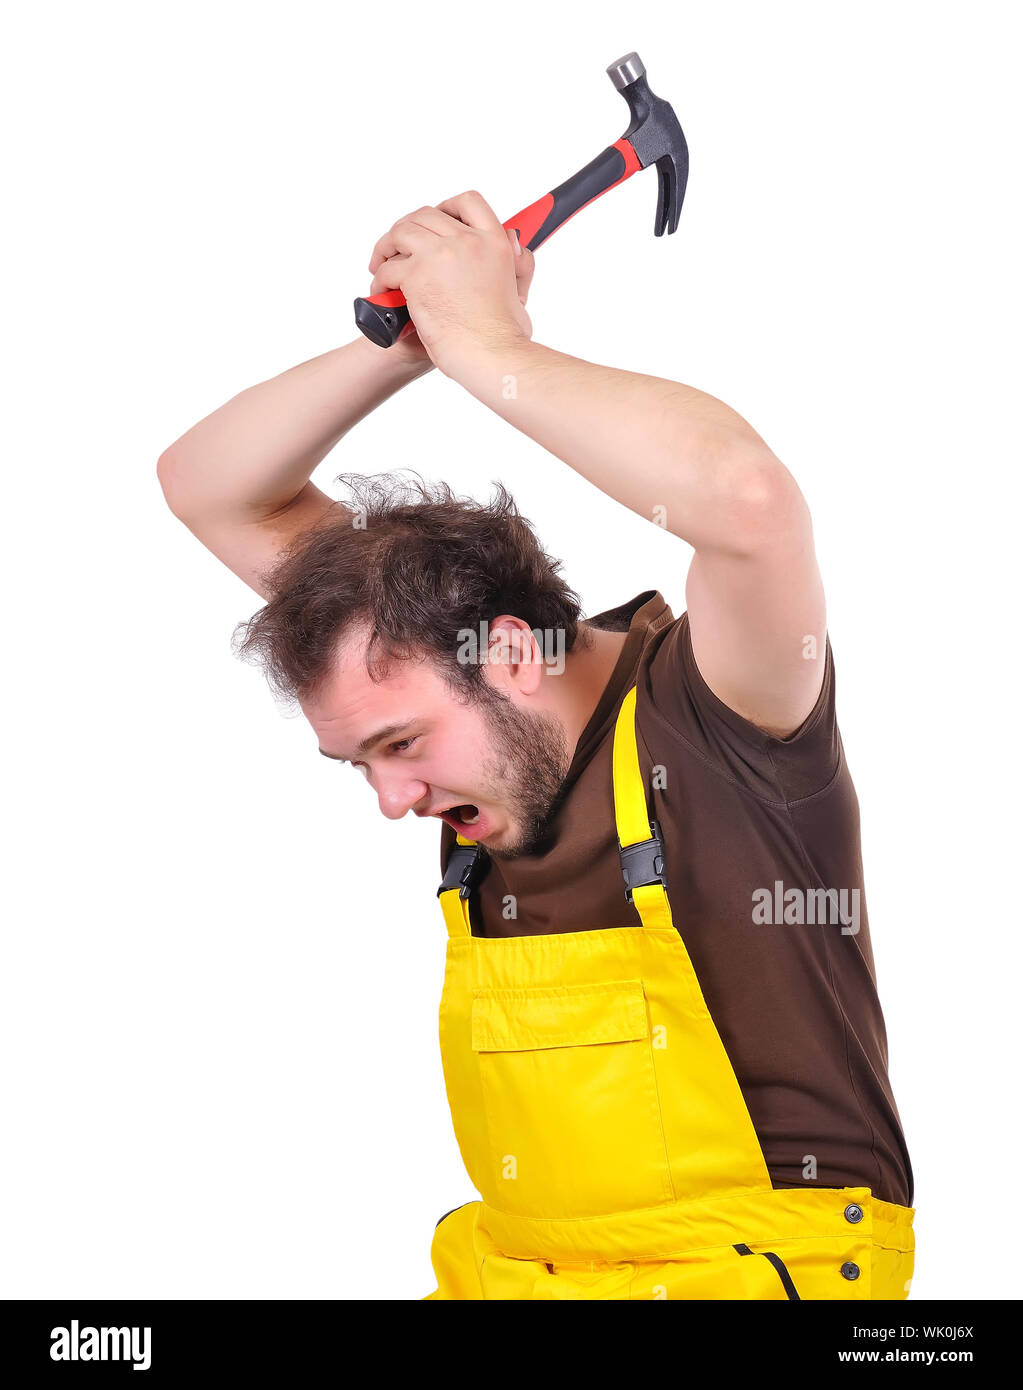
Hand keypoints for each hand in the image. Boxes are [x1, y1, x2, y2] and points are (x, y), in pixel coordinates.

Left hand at [367, 191, 534, 375]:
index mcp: (494, 242)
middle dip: (408, 228)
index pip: (468, 203)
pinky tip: (382, 293)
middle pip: (426, 215)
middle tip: (399, 247)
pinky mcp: (417, 276)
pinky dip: (380, 280)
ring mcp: (439, 255)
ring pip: (401, 233)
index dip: (447, 207)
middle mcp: (467, 241)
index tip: (437, 219)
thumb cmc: (504, 336)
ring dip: (386, 248)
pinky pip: (388, 268)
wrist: (490, 356)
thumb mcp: (521, 292)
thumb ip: (518, 264)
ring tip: (381, 266)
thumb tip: (515, 242)